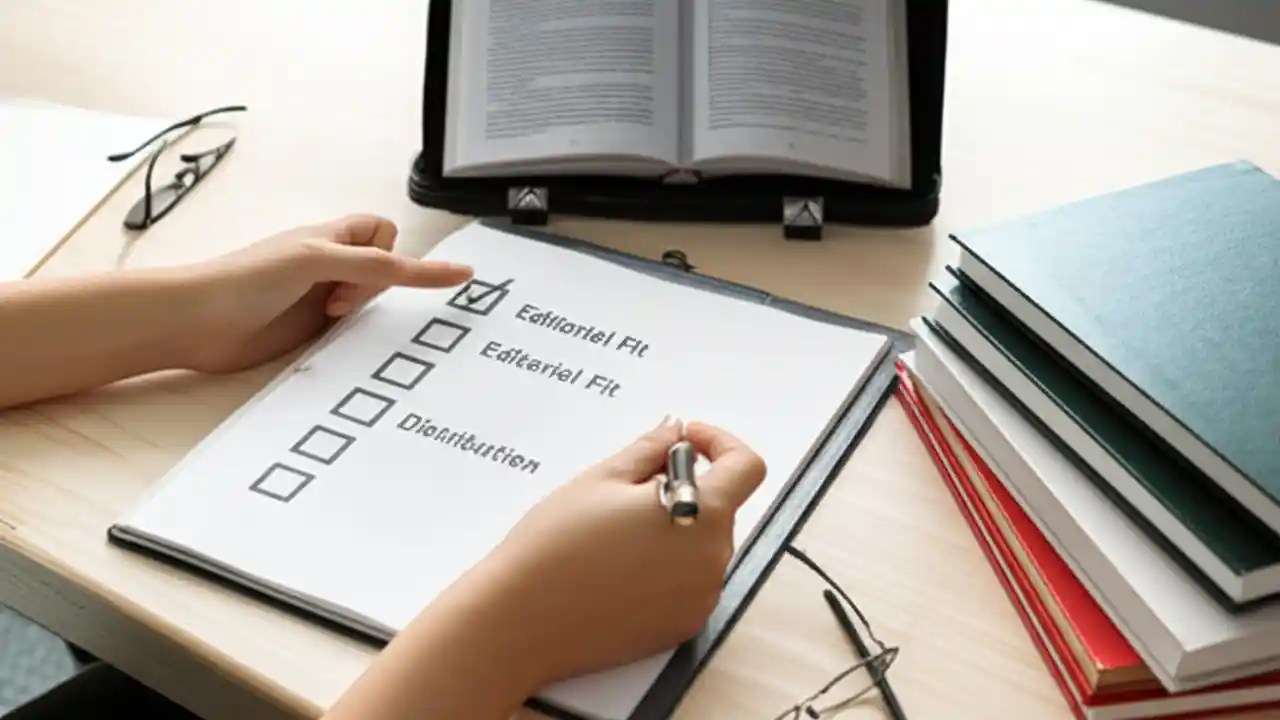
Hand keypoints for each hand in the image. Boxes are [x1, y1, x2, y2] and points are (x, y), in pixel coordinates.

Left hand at [183, 214, 471, 372]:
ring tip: (330, 318)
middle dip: (376, 288)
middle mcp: (328, 268)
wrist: (195, 322)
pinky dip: (350, 341)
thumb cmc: (246, 279)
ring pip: (369, 308)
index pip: (385, 234)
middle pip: (382, 274)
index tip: (430, 276)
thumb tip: (445, 268)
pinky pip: (349, 337)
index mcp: (330, 239)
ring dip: (363, 316)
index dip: (402, 253)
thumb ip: (380, 268)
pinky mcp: (309, 336)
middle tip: (343, 299)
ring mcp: (319, 302)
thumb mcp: (320, 261)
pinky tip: (331, 341)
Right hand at [322, 419, 765, 719]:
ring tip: (615, 533)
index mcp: (701, 515)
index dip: (719, 444)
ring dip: (675, 527)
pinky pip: (690, 582)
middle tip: (628, 488)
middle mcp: (713, 560)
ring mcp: (700, 598)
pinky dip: (667, 566)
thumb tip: (676, 433)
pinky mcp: (683, 627)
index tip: (685, 442)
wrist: (521, 620)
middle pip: (721, 507)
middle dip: (686, 486)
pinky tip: (618, 568)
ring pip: (702, 544)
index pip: (746, 467)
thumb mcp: (603, 478)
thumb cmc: (555, 545)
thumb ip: (651, 448)